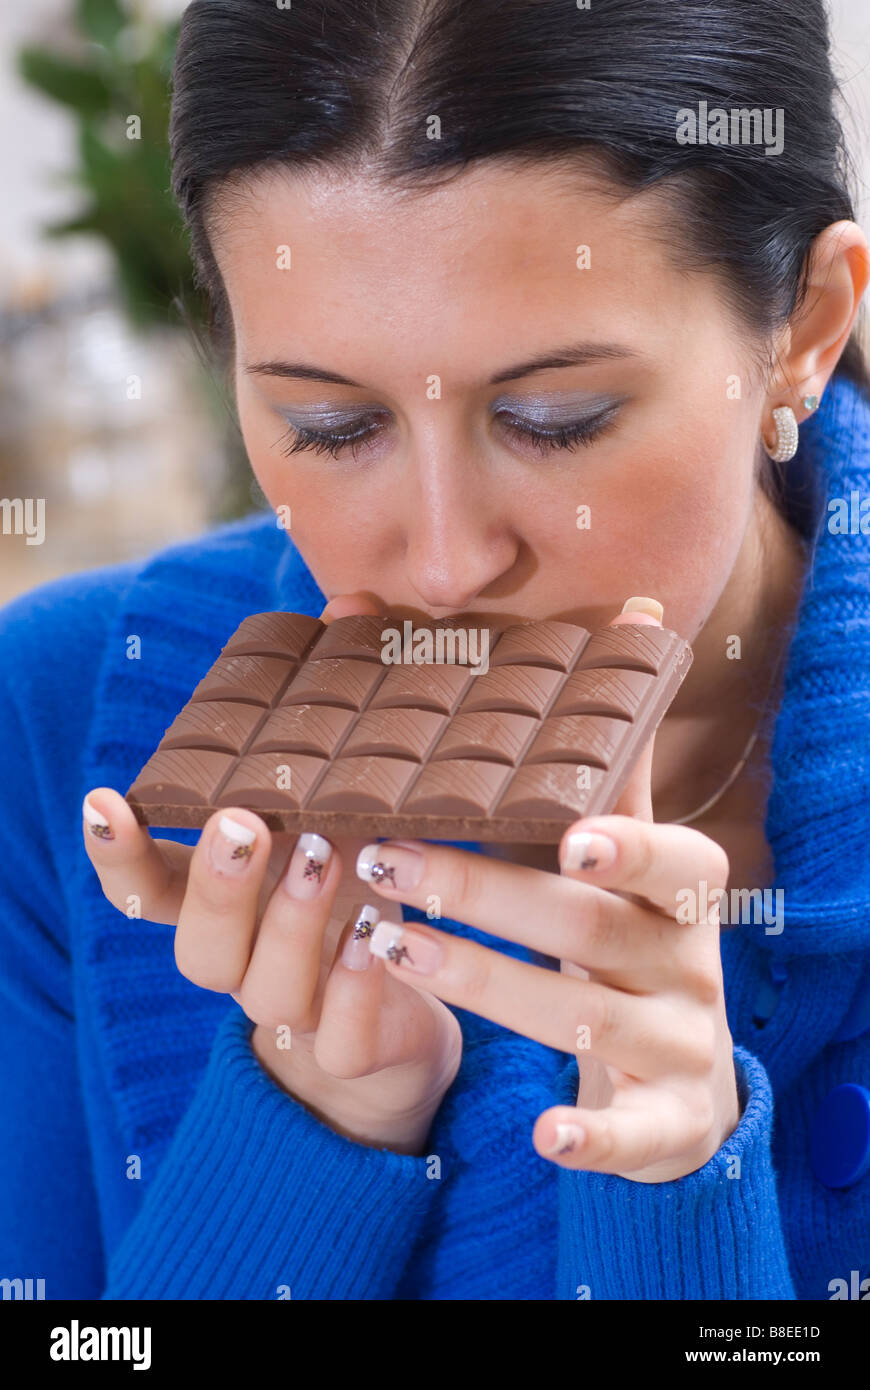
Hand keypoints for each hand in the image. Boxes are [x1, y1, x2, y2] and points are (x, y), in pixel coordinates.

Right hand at [81, 591, 461, 1155]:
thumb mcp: (341, 807)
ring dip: (292, 920)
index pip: (148, 890)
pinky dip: (355, 988)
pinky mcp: (352, 1052)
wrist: (401, 1021)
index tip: (105, 799)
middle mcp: (242, 963)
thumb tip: (351, 607)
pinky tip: (378, 938)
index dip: (121, 852)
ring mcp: (294, 1011)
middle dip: (218, 883)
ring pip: (265, 986)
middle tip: (243, 824)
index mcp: (224, 908)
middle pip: (197, 945)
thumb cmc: (359, 890)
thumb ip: (334, 724)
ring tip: (326, 855)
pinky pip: (339, 1034)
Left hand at [352, 601, 740, 1181]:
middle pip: (590, 930)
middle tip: (382, 862)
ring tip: (387, 944)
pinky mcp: (664, 1123)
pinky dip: (592, 1137)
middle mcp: (689, 962)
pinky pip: (633, 1136)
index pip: (667, 855)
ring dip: (486, 983)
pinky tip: (537, 1135)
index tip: (566, 834)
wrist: (685, 1077)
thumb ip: (616, 756)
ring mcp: (680, 1045)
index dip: (626, 843)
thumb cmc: (634, 934)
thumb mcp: (634, 845)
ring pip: (585, 1020)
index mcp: (683, 885)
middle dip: (486, 895)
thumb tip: (639, 610)